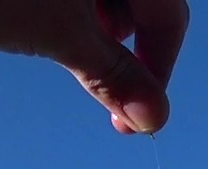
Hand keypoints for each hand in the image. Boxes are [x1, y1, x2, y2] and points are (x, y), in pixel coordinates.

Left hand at [0, 0, 188, 133]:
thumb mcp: (60, 35)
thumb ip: (112, 74)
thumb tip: (153, 119)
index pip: (171, 18)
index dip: (158, 70)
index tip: (136, 116)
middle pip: (143, 4)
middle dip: (124, 46)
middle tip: (94, 81)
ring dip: (96, 26)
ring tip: (56, 41)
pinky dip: (72, 7)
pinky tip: (35, 15)